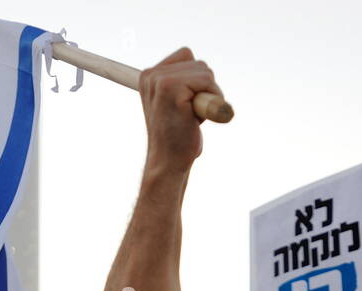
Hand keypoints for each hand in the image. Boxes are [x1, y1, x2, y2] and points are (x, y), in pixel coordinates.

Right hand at [139, 48, 221, 174]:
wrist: (169, 163)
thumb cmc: (177, 138)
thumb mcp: (177, 103)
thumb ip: (183, 82)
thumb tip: (202, 66)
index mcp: (149, 76)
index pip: (187, 56)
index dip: (197, 82)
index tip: (185, 106)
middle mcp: (151, 74)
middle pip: (199, 64)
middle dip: (205, 90)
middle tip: (189, 115)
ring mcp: (160, 80)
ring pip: (205, 72)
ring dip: (208, 97)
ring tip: (190, 118)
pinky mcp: (171, 88)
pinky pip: (207, 81)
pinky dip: (211, 100)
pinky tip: (195, 119)